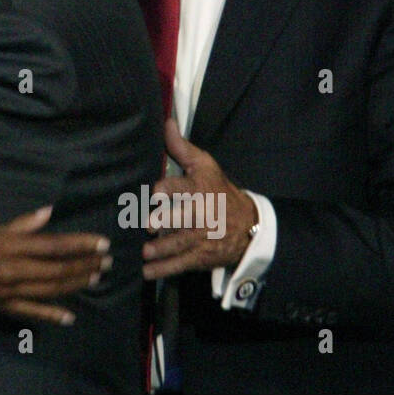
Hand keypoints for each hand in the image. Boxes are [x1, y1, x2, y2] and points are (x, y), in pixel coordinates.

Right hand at [0, 207, 110, 325]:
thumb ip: (18, 221)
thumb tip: (47, 212)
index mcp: (10, 245)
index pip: (55, 245)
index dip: (81, 244)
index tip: (102, 243)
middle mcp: (13, 270)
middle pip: (59, 270)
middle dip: (86, 265)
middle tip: (107, 261)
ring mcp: (7, 291)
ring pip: (50, 290)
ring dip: (76, 284)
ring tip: (96, 278)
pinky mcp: (0, 305)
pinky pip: (30, 313)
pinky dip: (51, 315)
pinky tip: (69, 316)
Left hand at [142, 120, 257, 279]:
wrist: (249, 226)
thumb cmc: (219, 191)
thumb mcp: (205, 166)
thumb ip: (182, 147)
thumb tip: (166, 122)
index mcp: (200, 189)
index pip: (181, 188)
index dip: (166, 190)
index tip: (154, 194)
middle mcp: (200, 215)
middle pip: (181, 218)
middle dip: (165, 222)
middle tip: (148, 225)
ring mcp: (200, 238)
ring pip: (178, 244)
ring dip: (160, 249)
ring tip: (144, 252)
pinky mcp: (200, 257)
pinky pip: (180, 264)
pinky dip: (163, 269)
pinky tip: (145, 272)